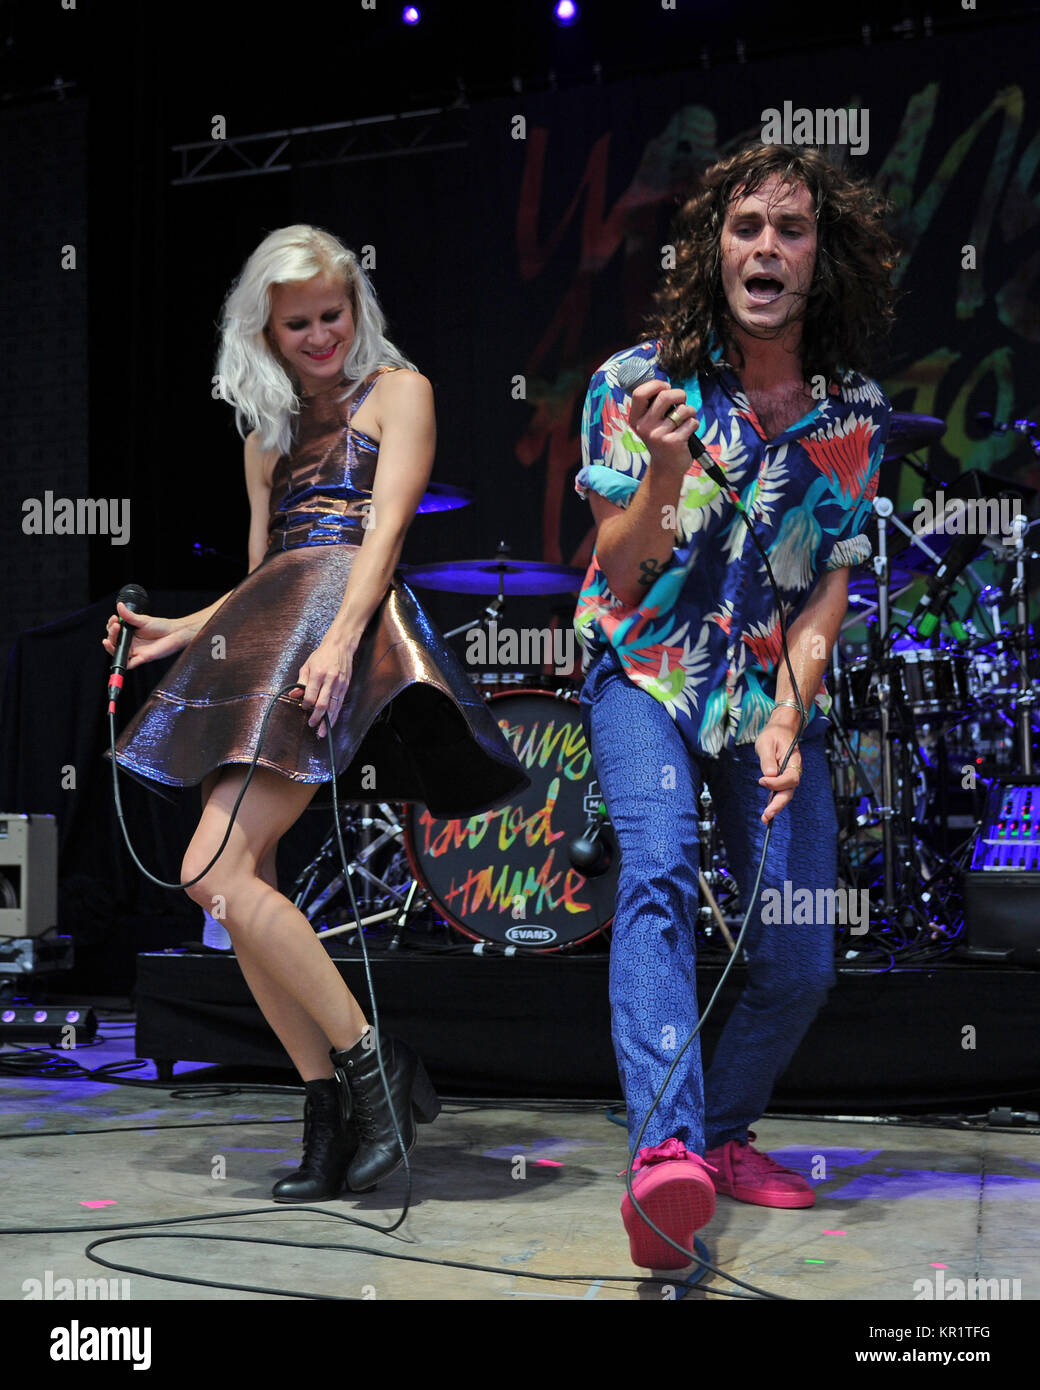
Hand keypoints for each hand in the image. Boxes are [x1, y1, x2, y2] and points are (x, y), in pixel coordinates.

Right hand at [101, 602, 194, 667]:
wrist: (175, 633)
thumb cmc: (161, 626)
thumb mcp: (143, 620)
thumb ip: (129, 616)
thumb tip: (119, 606)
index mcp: (129, 633)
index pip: (114, 631)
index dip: (111, 626)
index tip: (114, 619)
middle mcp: (130, 642)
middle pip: (113, 642)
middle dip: (111, 634)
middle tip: (115, 626)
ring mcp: (135, 651)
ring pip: (118, 653)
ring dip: (111, 648)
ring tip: (109, 640)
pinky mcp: (141, 658)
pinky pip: (129, 664)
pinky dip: (123, 662)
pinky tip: (121, 655)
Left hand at [291, 633, 357, 738]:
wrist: (340, 646)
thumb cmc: (321, 655)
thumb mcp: (307, 665)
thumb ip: (301, 681)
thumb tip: (294, 695)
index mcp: (318, 673)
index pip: (311, 695)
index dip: (306, 704)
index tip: (303, 707)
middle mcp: (330, 680)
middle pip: (323, 704)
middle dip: (317, 717)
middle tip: (311, 725)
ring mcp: (339, 684)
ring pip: (333, 707)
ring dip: (327, 721)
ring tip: (322, 732)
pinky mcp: (345, 687)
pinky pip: (340, 704)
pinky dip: (335, 715)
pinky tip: (331, 722)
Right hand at [629, 378, 699, 474]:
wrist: (666, 467)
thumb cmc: (662, 439)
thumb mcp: (650, 423)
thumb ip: (654, 405)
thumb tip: (665, 385)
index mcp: (636, 419)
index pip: (639, 393)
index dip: (656, 385)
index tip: (666, 387)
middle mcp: (644, 427)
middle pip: (664, 396)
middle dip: (679, 394)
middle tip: (682, 401)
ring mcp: (658, 435)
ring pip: (682, 410)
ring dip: (690, 411)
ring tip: (686, 419)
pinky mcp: (673, 442)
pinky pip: (691, 422)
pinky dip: (694, 424)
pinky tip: (688, 432)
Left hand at [755, 709, 804, 824]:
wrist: (780, 729)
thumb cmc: (774, 734)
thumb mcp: (766, 743)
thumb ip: (768, 760)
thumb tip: (769, 776)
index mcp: (793, 761)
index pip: (789, 778)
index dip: (777, 783)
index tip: (762, 780)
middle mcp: (794, 770)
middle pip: (789, 791)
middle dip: (778, 804)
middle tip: (767, 815)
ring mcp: (789, 775)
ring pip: (785, 794)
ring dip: (776, 806)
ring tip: (765, 818)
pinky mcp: (783, 778)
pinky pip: (780, 792)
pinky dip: (774, 801)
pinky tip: (767, 812)